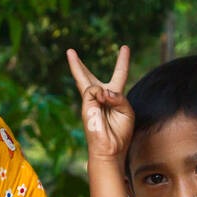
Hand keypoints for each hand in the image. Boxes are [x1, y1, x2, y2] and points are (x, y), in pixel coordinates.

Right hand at [67, 45, 133, 161]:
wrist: (110, 149)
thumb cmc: (120, 133)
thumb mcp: (126, 111)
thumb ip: (118, 97)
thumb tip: (100, 91)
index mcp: (114, 97)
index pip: (119, 75)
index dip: (122, 61)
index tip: (125, 47)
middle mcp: (101, 97)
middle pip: (89, 77)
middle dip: (79, 66)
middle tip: (70, 52)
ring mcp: (91, 101)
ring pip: (86, 79)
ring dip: (89, 76)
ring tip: (78, 66)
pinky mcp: (86, 103)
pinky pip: (94, 89)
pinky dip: (102, 95)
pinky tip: (103, 102)